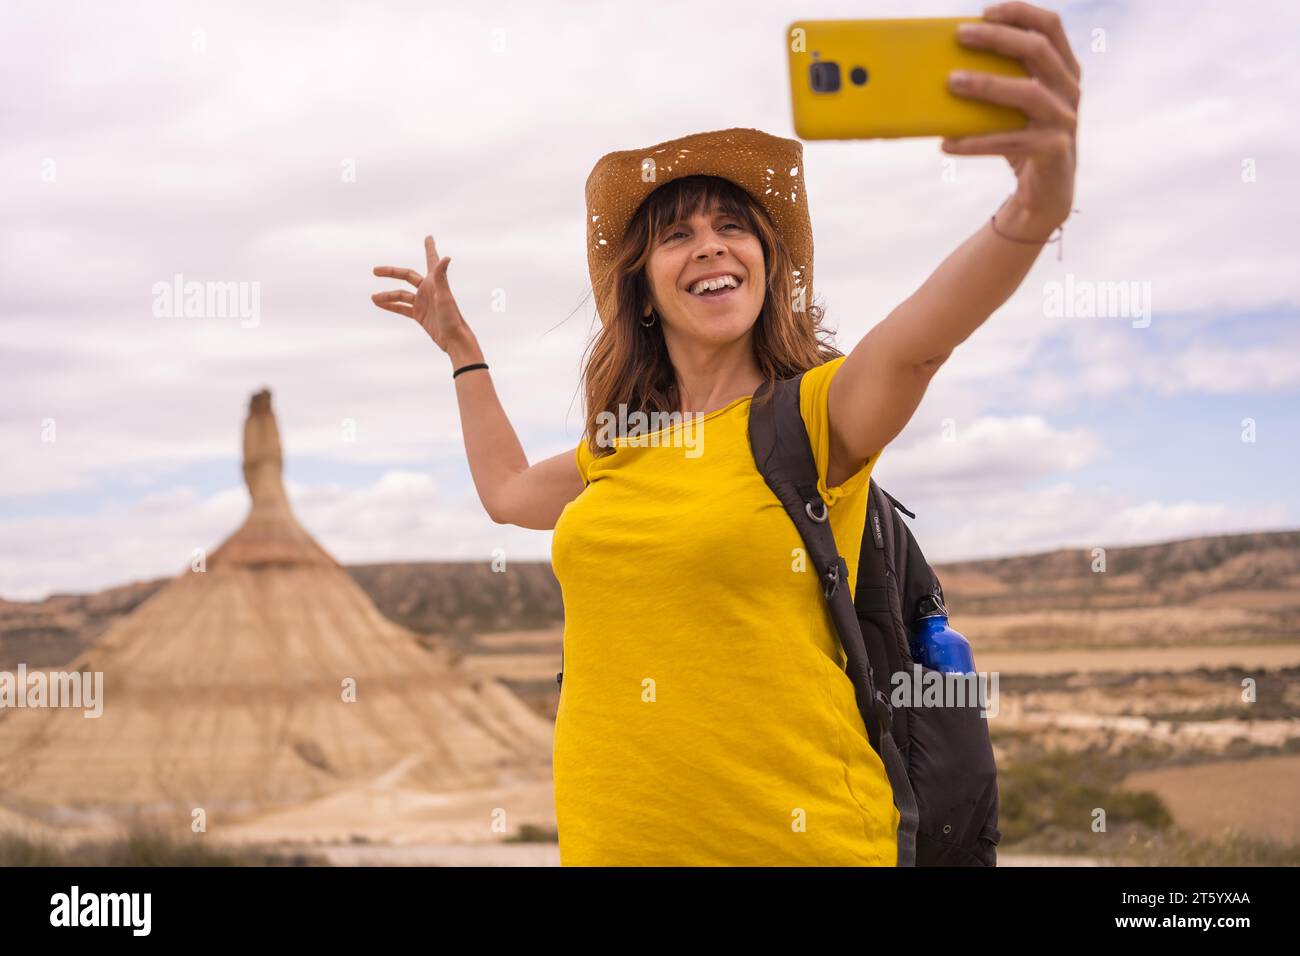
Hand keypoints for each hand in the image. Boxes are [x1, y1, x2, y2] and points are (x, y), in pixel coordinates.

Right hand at [371, 236, 469, 351]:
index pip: (432, 260)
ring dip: (387, 296)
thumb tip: (446, 257)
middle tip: (375, 270)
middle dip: (391, 272)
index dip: (430, 248)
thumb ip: (442, 277)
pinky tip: (379, 304)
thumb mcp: (445, 296)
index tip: (429, 237)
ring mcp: (423, 302)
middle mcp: (429, 290)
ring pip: (401, 295)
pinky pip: (402, 308)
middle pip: (407, 276)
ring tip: (373, 298)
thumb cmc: (452, 317)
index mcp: (435, 282)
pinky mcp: (420, 314)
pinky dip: (391, 306)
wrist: (454, 340)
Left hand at [942, 1, 1080, 234]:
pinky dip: (976, 142)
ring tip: (951, 82)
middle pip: (1038, 51)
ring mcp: (1065, 120)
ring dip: (986, 84)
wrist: (1043, 195)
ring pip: (1026, 93)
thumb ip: (999, 82)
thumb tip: (943, 68)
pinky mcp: (1054, 150)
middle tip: (960, 36)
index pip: (1051, 27)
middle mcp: (1070, 90)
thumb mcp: (1015, 108)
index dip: (1020, 13)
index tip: (984, 11)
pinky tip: (947, 143)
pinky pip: (1010, 141)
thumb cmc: (1022, 142)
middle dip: (998, 38)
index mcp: (1064, 71)